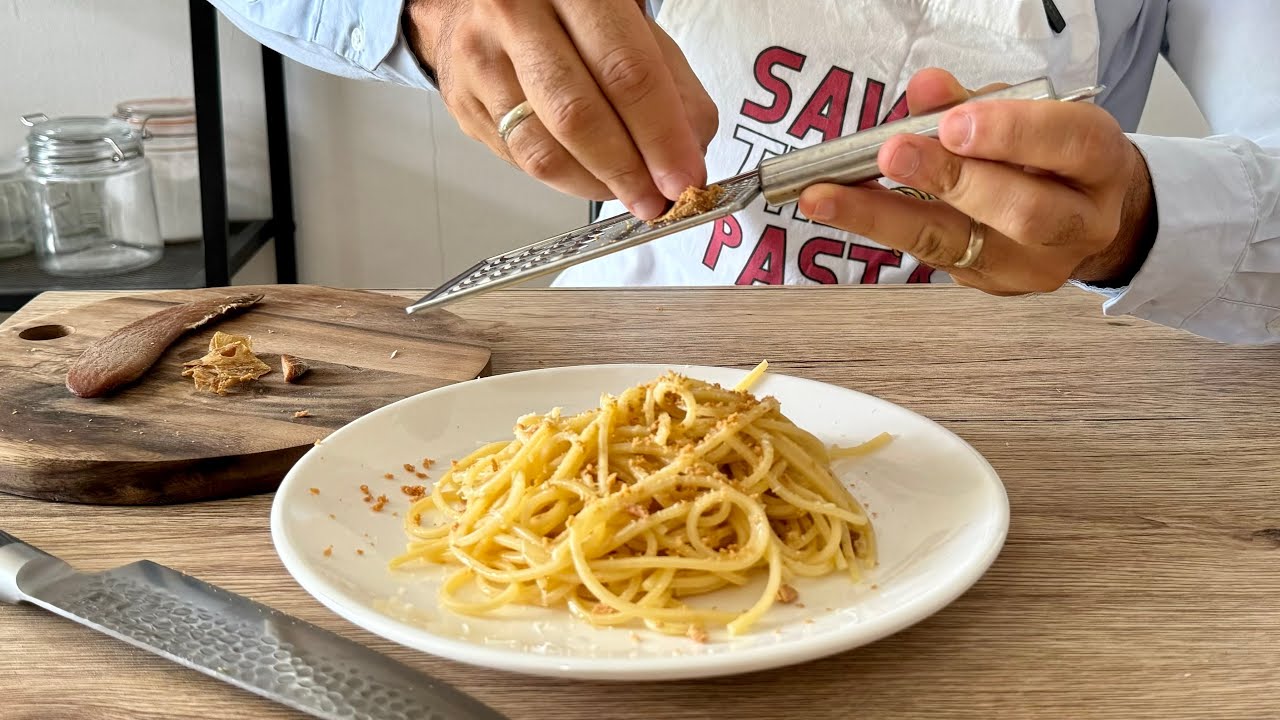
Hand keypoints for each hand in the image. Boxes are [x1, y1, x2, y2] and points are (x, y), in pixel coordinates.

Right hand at [403, 0, 717, 219]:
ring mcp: (479, 60)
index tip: (685, 177)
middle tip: (659, 200)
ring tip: (630, 194)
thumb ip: (666, 79)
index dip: (661, 136)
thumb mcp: (628, 20)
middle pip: (578, 116)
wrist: (477, 0)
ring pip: (543, 150)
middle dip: (628, 171)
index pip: (625, 72)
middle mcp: (514, 15)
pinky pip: (521, 161)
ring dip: (597, 186)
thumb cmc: (565, 10)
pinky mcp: (462, 102)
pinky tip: (593, 178)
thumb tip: (688, 150)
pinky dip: (567, 181)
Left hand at [797, 68, 1157, 292]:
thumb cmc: (1055, 158)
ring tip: (829, 197)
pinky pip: (930, 256)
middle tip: (893, 153)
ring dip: (884, 217)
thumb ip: (976, 102)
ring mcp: (1033, 265)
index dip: (1011, 133)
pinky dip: (883, 227)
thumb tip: (925, 89)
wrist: (1091, 219)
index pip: (1069, 145)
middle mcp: (1077, 224)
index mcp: (1099, 165)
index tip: (954, 122)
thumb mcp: (1033, 115)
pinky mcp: (990, 285)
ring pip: (957, 245)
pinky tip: (842, 209)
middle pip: (1022, 211)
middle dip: (950, 180)